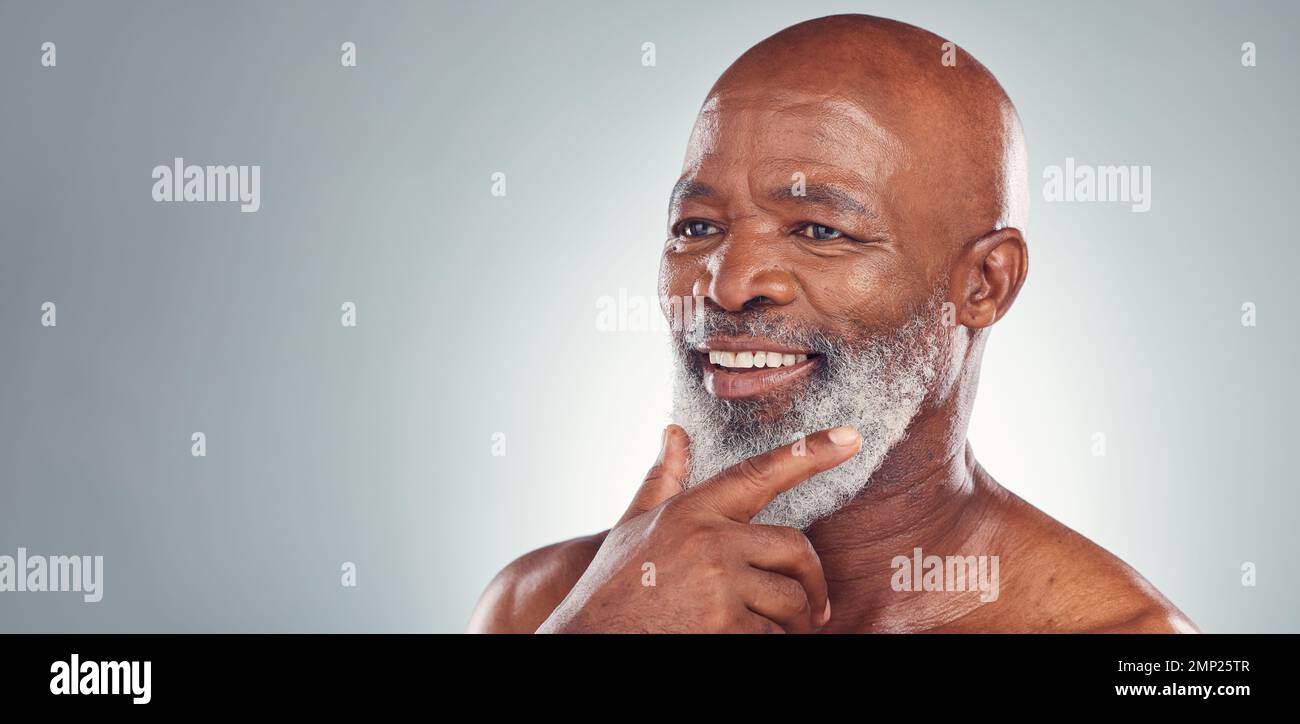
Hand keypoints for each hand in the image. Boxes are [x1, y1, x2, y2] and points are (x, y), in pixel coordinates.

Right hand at [536, 423, 861, 632]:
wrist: (590, 638)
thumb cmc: (613, 585)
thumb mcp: (634, 524)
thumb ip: (663, 478)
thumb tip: (674, 432)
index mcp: (693, 510)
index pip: (761, 473)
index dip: (810, 454)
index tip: (850, 438)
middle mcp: (709, 541)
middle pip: (796, 549)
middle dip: (812, 583)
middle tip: (815, 608)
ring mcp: (718, 585)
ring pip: (791, 600)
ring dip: (793, 623)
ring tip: (773, 631)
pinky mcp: (724, 627)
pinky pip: (772, 635)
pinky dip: (768, 643)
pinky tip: (743, 641)